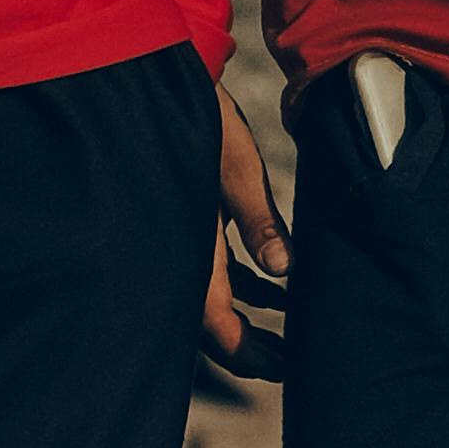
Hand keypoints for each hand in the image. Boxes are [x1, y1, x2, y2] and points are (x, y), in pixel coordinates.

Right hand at [202, 83, 289, 355]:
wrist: (153, 78)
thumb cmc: (197, 117)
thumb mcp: (234, 167)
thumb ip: (259, 221)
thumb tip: (287, 274)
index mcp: (187, 246)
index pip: (216, 324)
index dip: (250, 353)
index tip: (288, 369)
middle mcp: (177, 253)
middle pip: (213, 323)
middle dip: (253, 346)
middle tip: (294, 366)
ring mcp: (180, 239)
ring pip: (214, 299)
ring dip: (251, 316)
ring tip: (293, 333)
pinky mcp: (187, 222)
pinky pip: (212, 271)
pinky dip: (243, 285)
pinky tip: (278, 288)